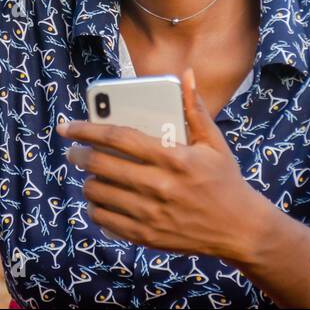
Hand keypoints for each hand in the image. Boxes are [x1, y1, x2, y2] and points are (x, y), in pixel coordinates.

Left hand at [59, 68, 273, 261]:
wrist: (240, 229)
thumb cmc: (225, 181)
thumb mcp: (214, 143)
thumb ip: (195, 109)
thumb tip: (187, 74)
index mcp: (173, 157)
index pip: (119, 137)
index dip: (88, 128)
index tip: (69, 126)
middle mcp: (159, 185)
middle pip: (103, 165)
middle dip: (80, 155)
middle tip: (74, 151)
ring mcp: (151, 213)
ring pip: (100, 193)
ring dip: (88, 182)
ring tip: (89, 175)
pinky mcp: (147, 235)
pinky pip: (106, 220)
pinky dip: (96, 209)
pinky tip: (100, 201)